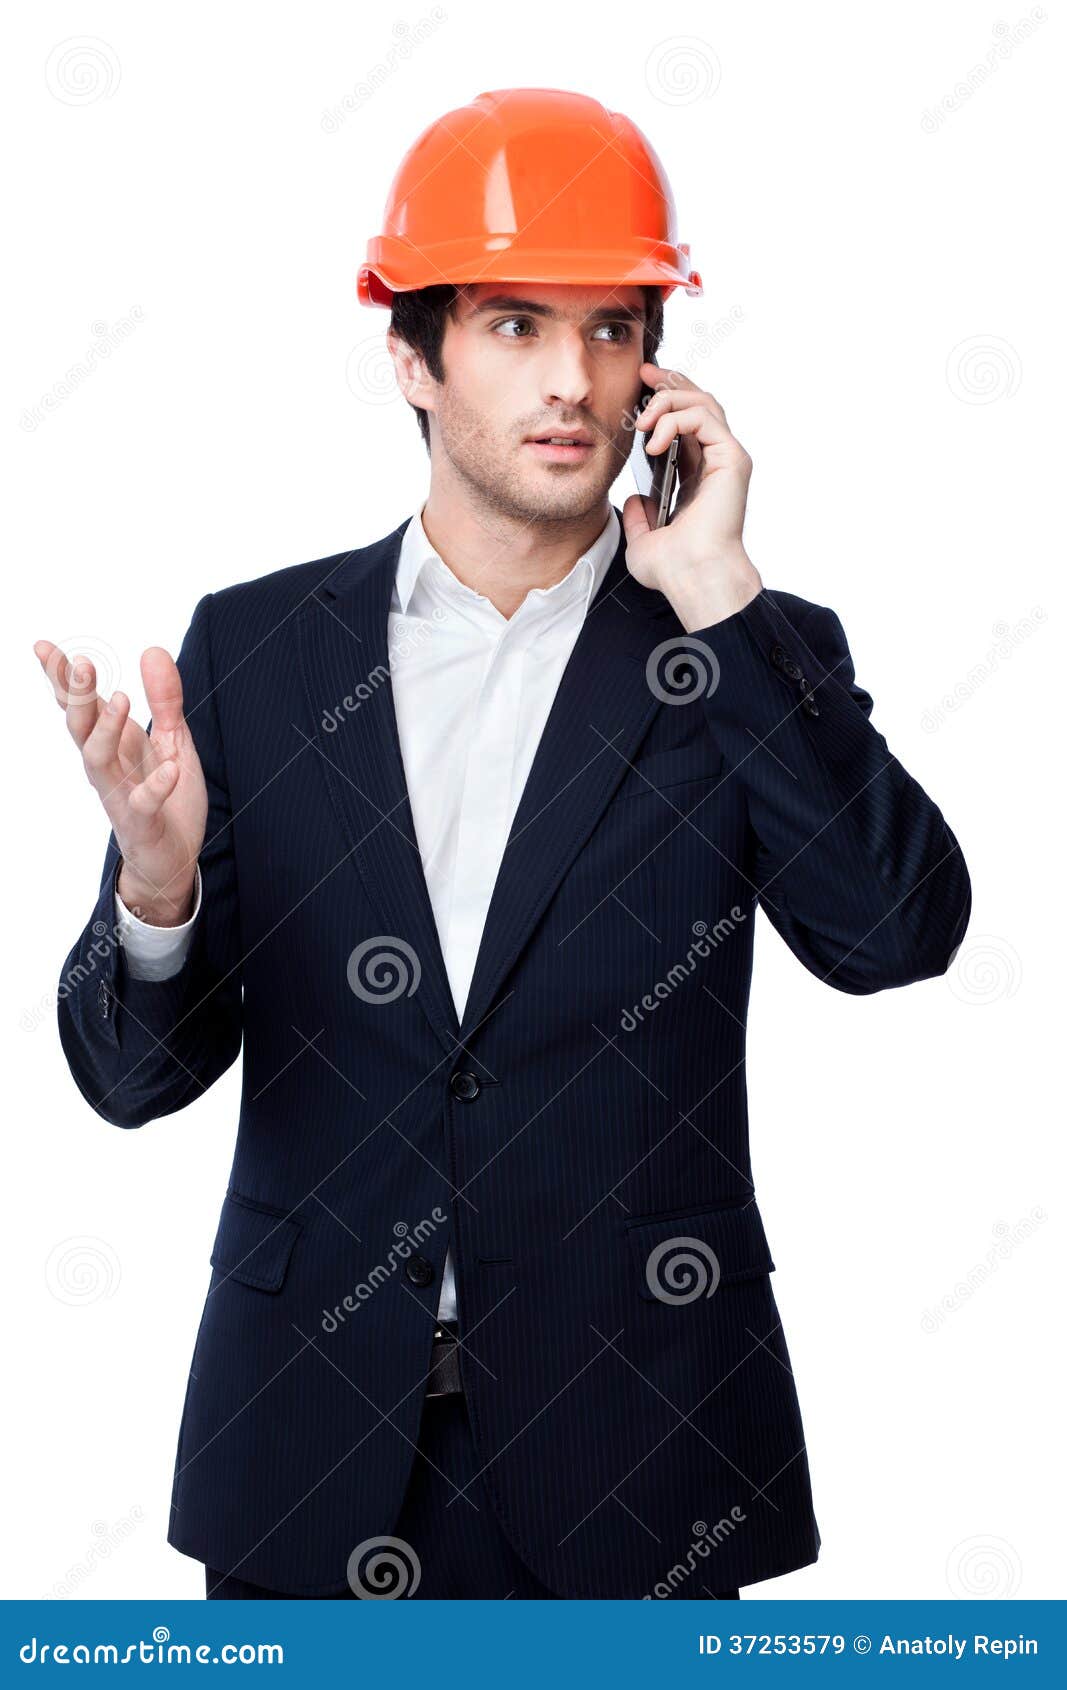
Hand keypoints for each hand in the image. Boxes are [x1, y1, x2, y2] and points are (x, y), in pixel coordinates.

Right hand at [34, 641, 207, 924]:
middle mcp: (108, 766)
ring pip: (99, 760)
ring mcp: (120, 795)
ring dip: (107, 729)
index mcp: (114, 742)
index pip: (81, 705)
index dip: (61, 678)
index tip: (42, 646)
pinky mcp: (142, 824)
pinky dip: (156, 786)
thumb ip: (164, 700)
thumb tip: (153, 649)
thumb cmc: (167, 798)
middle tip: (80, 663)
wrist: (173, 859)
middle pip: (81, 726)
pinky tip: (171, 769)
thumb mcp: (172, 740)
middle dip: (76, 695)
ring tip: (121, 698)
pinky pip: (144, 804)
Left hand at [622, 361, 762, 627]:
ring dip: (668, 400)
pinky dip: (676, 420)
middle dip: (670, 382)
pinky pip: (704, 418)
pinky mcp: (732, 459)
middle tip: (644, 376)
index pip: (687, 422)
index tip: (641, 387)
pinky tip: (654, 443)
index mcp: (698, 476)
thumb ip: (640, 517)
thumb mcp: (643, 540)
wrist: (693, 577)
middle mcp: (716, 463)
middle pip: (699, 402)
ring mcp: (727, 459)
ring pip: (703, 402)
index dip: (667, 398)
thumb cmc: (675, 569)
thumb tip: (635, 500)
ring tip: (644, 421)